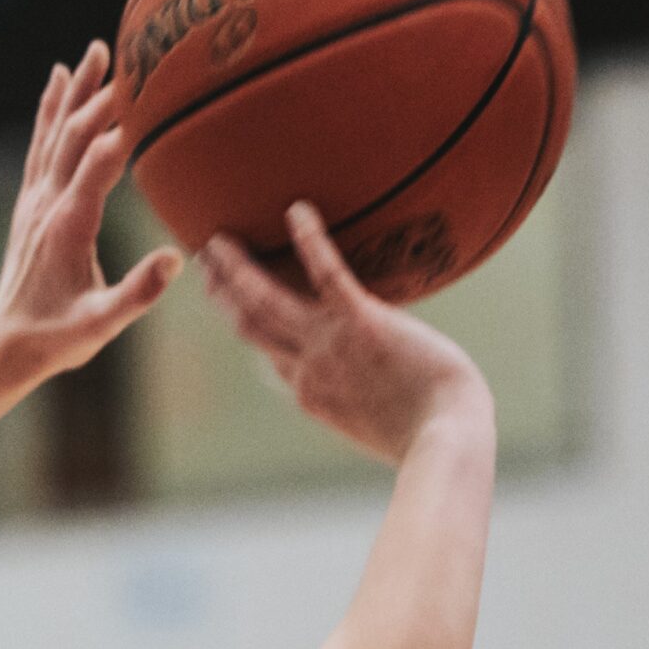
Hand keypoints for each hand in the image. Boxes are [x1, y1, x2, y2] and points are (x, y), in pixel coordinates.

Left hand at [0, 39, 183, 378]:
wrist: (7, 343)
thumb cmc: (57, 337)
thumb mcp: (100, 325)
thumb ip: (136, 293)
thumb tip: (175, 260)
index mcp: (69, 226)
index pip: (98, 163)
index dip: (123, 126)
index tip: (150, 91)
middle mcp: (47, 204)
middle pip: (74, 135)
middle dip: (102, 94)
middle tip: (133, 54)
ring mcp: (35, 200)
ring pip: (55, 131)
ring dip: (76, 89)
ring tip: (96, 49)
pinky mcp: (30, 202)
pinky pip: (40, 144)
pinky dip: (50, 108)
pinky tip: (60, 78)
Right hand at [200, 203, 490, 465]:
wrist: (444, 438)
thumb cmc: (429, 433)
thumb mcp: (382, 424)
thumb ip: (366, 401)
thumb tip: (381, 391)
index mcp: (310, 393)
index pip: (268, 352)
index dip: (245, 323)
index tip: (232, 301)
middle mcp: (306, 369)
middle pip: (248, 324)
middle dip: (221, 291)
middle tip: (204, 260)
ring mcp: (329, 345)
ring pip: (264, 301)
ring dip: (236, 268)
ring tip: (217, 239)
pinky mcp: (362, 323)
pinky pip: (326, 274)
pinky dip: (310, 241)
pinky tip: (298, 210)